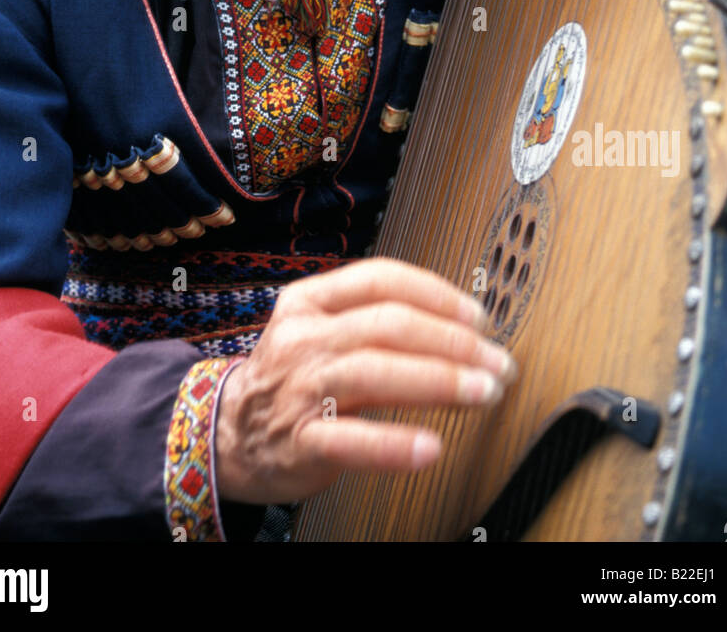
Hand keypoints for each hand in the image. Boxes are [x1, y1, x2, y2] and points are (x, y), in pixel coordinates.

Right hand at [214, 258, 515, 505]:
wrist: (230, 431)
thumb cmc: (293, 377)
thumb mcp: (319, 328)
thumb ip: (373, 317)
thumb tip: (461, 323)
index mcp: (310, 301)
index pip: (382, 279)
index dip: (439, 295)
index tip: (480, 318)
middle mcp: (304, 338)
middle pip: (389, 325)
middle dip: (454, 342)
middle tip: (497, 362)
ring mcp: (300, 388)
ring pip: (375, 373)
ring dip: (439, 382)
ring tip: (483, 393)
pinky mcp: (299, 441)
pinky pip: (352, 440)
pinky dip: (395, 444)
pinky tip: (431, 447)